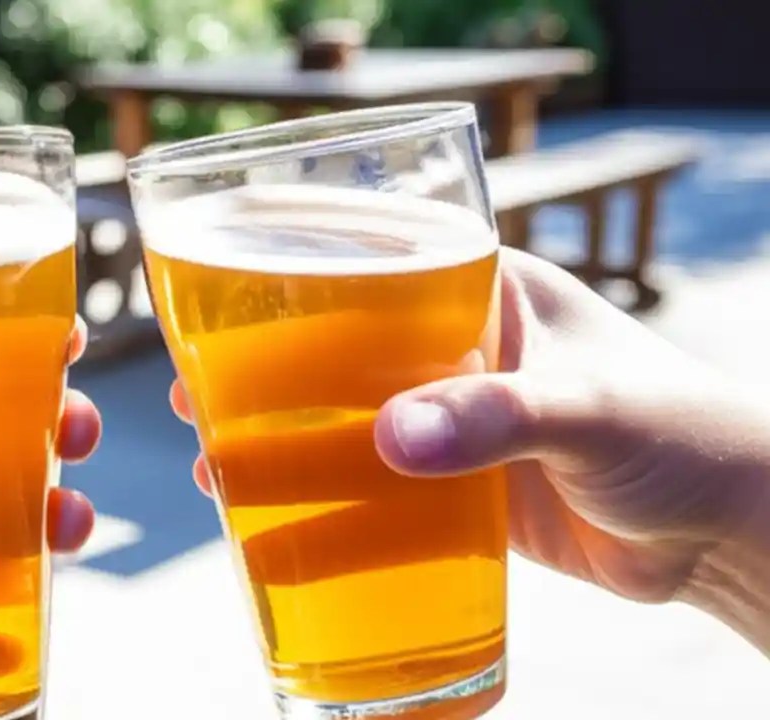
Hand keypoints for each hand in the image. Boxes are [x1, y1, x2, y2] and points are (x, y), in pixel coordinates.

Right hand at [173, 249, 769, 609]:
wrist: (725, 534)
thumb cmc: (681, 434)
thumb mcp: (589, 408)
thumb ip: (497, 418)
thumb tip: (389, 442)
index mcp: (488, 291)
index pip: (374, 257)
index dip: (290, 271)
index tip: (216, 293)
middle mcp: (459, 349)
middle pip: (335, 348)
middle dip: (260, 369)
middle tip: (191, 395)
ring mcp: (455, 421)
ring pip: (342, 421)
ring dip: (276, 441)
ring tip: (214, 465)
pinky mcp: (459, 488)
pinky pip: (373, 490)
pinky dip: (322, 505)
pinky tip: (274, 526)